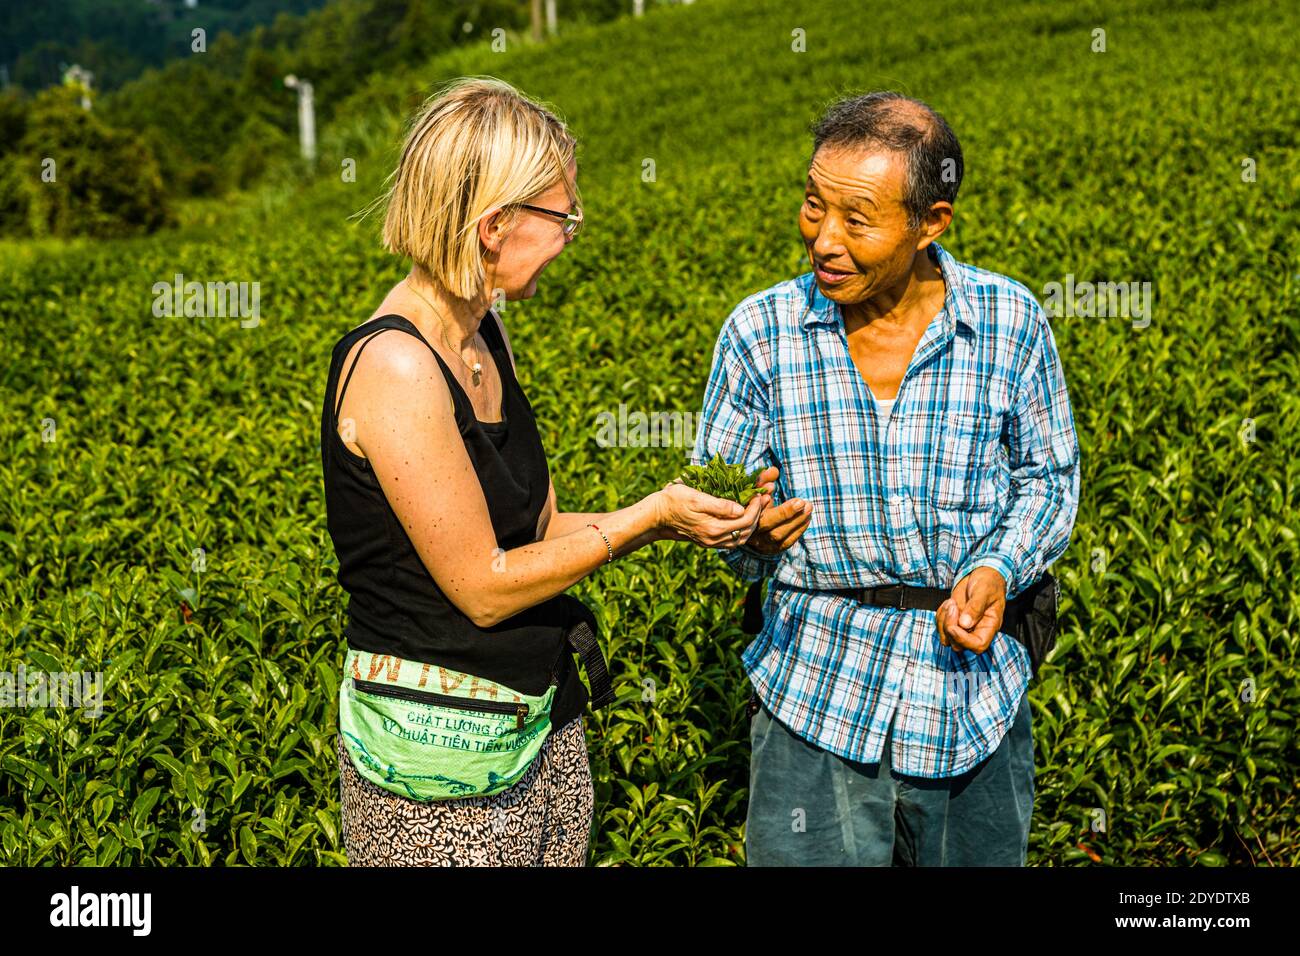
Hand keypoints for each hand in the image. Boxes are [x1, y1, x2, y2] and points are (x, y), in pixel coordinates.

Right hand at [654, 477, 770, 547]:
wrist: (656, 516)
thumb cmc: (674, 500)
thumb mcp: (696, 497)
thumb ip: (720, 505)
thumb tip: (740, 509)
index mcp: (713, 528)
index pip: (746, 521)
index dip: (756, 507)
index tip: (758, 493)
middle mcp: (714, 539)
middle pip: (747, 531)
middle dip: (758, 515)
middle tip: (763, 499)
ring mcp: (711, 543)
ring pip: (741, 538)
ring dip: (752, 523)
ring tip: (756, 507)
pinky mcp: (708, 542)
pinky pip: (732, 540)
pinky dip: (742, 529)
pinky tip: (742, 517)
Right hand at [742, 466, 812, 554]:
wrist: (753, 531)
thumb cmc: (755, 505)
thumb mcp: (756, 492)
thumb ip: (763, 481)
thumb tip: (774, 470)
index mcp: (743, 516)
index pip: (751, 510)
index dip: (762, 502)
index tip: (772, 489)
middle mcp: (751, 531)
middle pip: (767, 524)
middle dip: (785, 512)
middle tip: (802, 502)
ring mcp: (762, 543)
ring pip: (779, 534)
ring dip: (796, 520)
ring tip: (809, 507)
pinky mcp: (773, 549)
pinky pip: (787, 542)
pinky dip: (799, 529)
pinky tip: (807, 518)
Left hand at [935, 567, 1006, 654]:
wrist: (982, 575)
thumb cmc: (988, 582)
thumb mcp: (984, 591)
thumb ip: (975, 607)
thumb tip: (964, 624)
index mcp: (990, 626)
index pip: (978, 645)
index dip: (963, 640)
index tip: (954, 626)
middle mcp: (976, 630)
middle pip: (958, 645)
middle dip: (950, 627)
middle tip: (952, 605)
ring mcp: (964, 627)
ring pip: (947, 638)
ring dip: (943, 621)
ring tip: (950, 602)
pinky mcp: (954, 621)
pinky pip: (941, 627)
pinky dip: (940, 616)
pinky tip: (948, 603)